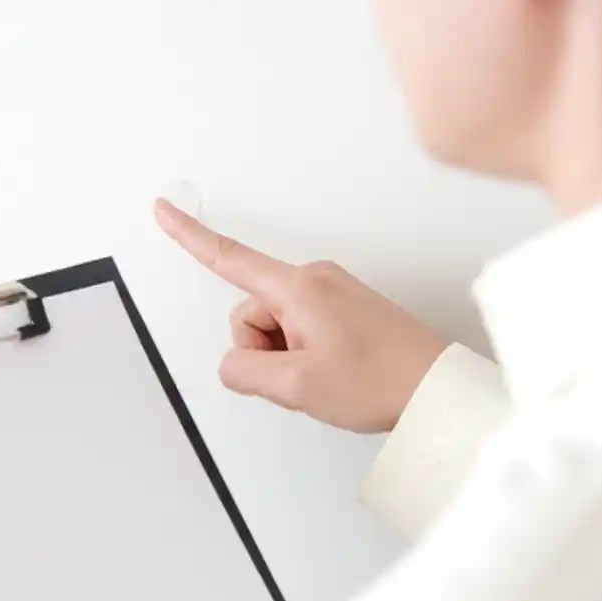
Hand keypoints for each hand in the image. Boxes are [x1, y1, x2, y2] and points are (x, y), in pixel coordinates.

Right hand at [153, 199, 447, 432]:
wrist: (437, 388)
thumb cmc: (383, 380)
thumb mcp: (298, 386)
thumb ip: (245, 372)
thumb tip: (233, 365)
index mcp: (298, 288)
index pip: (228, 258)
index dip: (190, 236)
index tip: (164, 211)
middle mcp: (314, 280)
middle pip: (252, 315)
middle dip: (264, 353)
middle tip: (305, 378)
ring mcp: (331, 293)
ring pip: (276, 328)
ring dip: (288, 358)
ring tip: (328, 376)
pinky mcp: (344, 308)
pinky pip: (301, 330)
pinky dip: (306, 355)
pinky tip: (337, 371)